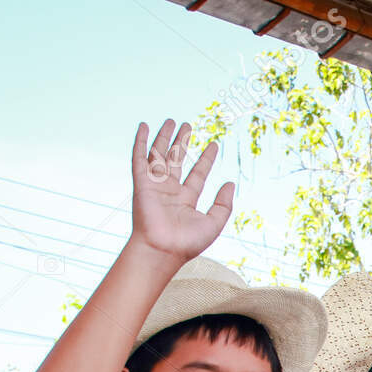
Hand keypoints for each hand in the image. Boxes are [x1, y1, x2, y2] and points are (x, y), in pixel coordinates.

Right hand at [130, 119, 234, 261]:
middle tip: (188, 125)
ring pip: (160, 155)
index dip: (206, 159)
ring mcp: (155, 186)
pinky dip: (141, 142)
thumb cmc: (187, 242)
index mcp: (187, 201)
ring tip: (172, 121)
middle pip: (177, 160)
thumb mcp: (214, 223)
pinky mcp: (141, 184)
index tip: (214, 145)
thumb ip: (224, 204)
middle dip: (183, 143)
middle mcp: (170, 192)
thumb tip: (231, 183)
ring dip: (165, 138)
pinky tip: (144, 126)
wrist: (163, 250)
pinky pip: (140, 158)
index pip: (198, 174)